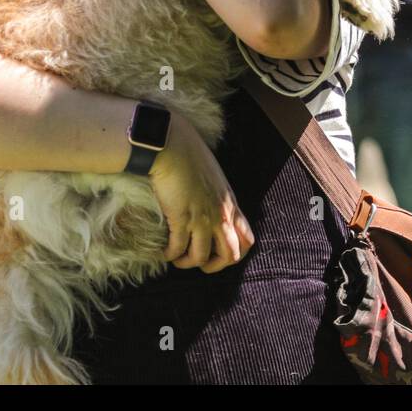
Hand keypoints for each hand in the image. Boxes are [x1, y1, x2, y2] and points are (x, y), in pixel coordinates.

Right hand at [148, 116, 254, 273]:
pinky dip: (170, 255)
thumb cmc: (189, 155)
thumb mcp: (214, 178)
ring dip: (186, 262)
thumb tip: (209, 209)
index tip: (218, 253)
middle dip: (214, 266)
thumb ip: (217, 197)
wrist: (171, 144)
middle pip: (231, 256)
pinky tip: (163, 251)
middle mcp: (221, 214)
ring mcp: (202, 217)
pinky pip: (177, 249)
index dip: (235, 254)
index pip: (248, 241)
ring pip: (201, 257)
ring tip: (176, 258)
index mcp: (231, 204)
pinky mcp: (181, 218)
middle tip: (198, 262)